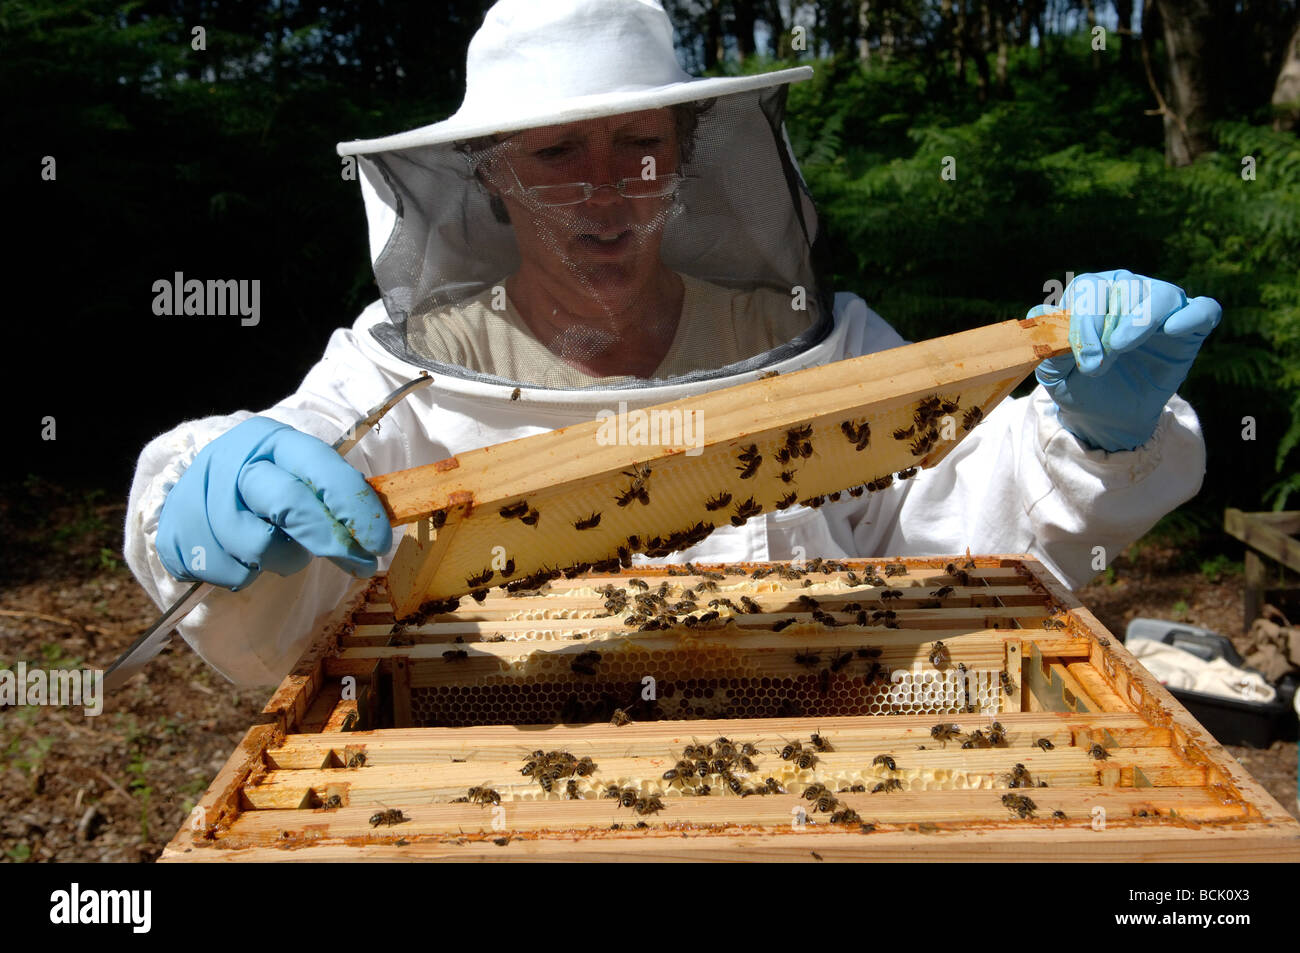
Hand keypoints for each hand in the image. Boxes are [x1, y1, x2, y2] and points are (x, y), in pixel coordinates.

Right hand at [156, 417, 392, 588]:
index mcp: (272, 438)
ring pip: (255, 547)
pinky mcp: (173, 531)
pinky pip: (223, 572)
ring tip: (281, 551)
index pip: (320, 468)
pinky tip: (244, 560)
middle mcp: (230, 458)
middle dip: (328, 539)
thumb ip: (335, 498)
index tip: (379, 543)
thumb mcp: (302, 477)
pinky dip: (242, 576)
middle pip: (287, 503)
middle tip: (356, 563)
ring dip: (281, 560)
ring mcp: (195, 493)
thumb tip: (377, 536)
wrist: (203, 490)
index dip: (353, 508)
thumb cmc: (270, 488)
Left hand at [1029, 270, 1220, 451]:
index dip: (1084, 320)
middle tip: (1098, 364)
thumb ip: (1049, 348)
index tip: (1084, 358)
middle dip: (1106, 324)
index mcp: (1093, 295)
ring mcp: (1161, 306)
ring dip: (1139, 322)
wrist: (1108, 415)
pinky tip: (1173, 330)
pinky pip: (1203, 309)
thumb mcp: (1057, 375)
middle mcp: (1128, 291)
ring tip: (1121, 349)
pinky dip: (1192, 315)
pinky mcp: (1191, 326)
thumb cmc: (1080, 385)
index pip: (1088, 289)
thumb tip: (1038, 315)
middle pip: (1122, 287)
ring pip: (1160, 294)